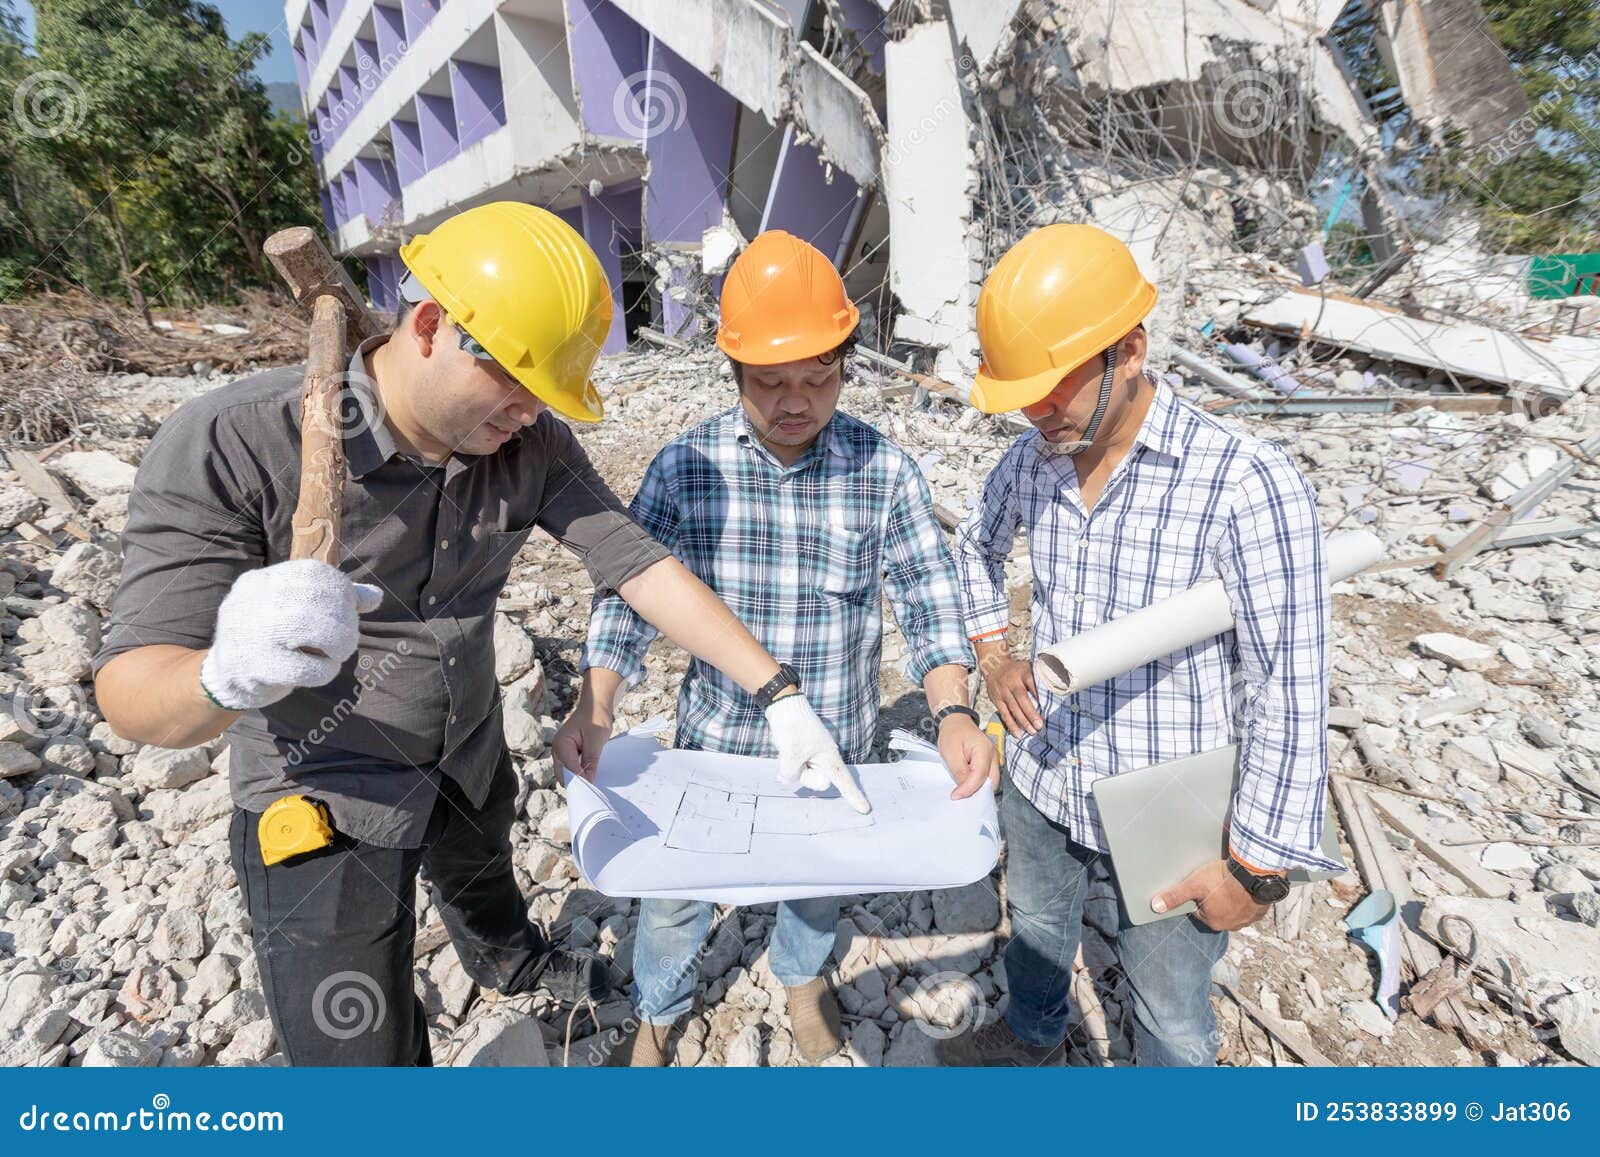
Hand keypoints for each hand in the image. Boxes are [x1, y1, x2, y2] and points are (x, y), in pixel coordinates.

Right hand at [199, 559, 381, 709]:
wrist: (224, 677)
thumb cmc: (271, 639)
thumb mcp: (295, 610)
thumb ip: (334, 599)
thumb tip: (375, 597)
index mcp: (262, 581)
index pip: (313, 572)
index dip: (341, 591)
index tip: (347, 610)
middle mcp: (252, 600)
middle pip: (317, 598)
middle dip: (345, 621)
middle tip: (346, 640)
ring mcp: (251, 633)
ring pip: (314, 627)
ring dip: (340, 644)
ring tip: (337, 654)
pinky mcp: (254, 667)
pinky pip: (307, 668)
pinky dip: (325, 671)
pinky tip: (320, 671)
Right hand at [553, 703, 612, 781]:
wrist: (596, 706)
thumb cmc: (596, 718)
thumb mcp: (595, 742)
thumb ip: (590, 762)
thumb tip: (588, 781)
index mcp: (561, 744)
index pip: (568, 769)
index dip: (580, 780)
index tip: (592, 788)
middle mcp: (557, 749)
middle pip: (563, 774)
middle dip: (576, 782)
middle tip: (592, 789)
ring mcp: (561, 751)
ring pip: (566, 772)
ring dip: (577, 778)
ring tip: (592, 782)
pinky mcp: (567, 752)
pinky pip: (570, 767)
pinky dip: (579, 772)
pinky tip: (590, 773)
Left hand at [765, 694, 869, 813]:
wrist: (784, 706)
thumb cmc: (794, 728)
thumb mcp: (791, 754)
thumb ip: (791, 774)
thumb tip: (787, 778)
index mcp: (830, 758)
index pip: (845, 782)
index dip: (854, 797)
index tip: (865, 810)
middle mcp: (824, 759)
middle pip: (817, 782)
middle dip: (805, 774)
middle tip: (796, 755)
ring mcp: (813, 757)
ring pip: (804, 775)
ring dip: (794, 766)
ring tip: (790, 748)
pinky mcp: (803, 754)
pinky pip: (797, 768)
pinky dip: (790, 762)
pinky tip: (787, 748)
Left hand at [937, 715, 1000, 799]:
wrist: (956, 722)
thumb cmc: (953, 733)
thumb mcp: (950, 752)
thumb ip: (959, 771)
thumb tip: (964, 789)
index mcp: (984, 749)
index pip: (980, 776)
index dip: (968, 789)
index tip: (955, 796)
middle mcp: (993, 755)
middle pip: (992, 782)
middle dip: (978, 792)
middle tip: (961, 797)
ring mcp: (994, 759)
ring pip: (992, 782)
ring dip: (979, 789)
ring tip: (963, 792)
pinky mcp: (990, 763)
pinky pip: (988, 778)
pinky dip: (979, 784)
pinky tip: (967, 786)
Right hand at [977, 642, 1042, 736]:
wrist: (994, 665)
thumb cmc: (1016, 670)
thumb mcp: (1028, 667)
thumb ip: (1038, 677)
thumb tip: (1055, 693)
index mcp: (1023, 673)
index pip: (1033, 684)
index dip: (1040, 695)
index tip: (1048, 707)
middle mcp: (1012, 682)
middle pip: (1022, 699)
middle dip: (1031, 713)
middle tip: (1039, 725)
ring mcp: (1003, 691)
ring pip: (1013, 708)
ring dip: (1022, 721)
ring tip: (1032, 732)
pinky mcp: (997, 700)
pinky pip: (1004, 714)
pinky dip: (1011, 724)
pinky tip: (1018, 733)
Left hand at [1151, 859, 1270, 930]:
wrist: (1255, 874)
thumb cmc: (1222, 880)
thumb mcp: (1194, 885)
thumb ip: (1175, 896)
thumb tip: (1155, 906)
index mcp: (1214, 922)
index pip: (1199, 910)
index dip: (1198, 896)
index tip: (1201, 885)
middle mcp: (1231, 926)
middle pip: (1216, 910)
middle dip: (1215, 899)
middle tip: (1216, 882)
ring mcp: (1247, 920)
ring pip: (1234, 909)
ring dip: (1232, 899)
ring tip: (1230, 883)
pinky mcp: (1260, 911)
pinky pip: (1250, 906)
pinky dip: (1246, 898)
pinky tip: (1243, 887)